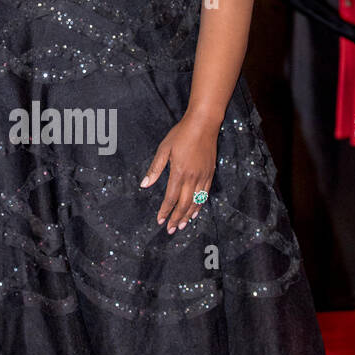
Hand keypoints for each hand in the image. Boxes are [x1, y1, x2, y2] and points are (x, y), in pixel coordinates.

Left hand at [140, 116, 217, 233]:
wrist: (204, 124)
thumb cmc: (182, 134)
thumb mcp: (164, 149)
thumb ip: (155, 169)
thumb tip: (144, 184)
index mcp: (179, 172)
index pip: (171, 198)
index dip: (165, 211)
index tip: (159, 220)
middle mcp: (192, 177)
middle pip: (184, 204)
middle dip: (176, 218)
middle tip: (170, 230)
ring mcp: (203, 176)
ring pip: (195, 202)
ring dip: (188, 215)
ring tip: (181, 226)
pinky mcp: (210, 173)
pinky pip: (205, 194)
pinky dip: (199, 205)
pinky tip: (195, 212)